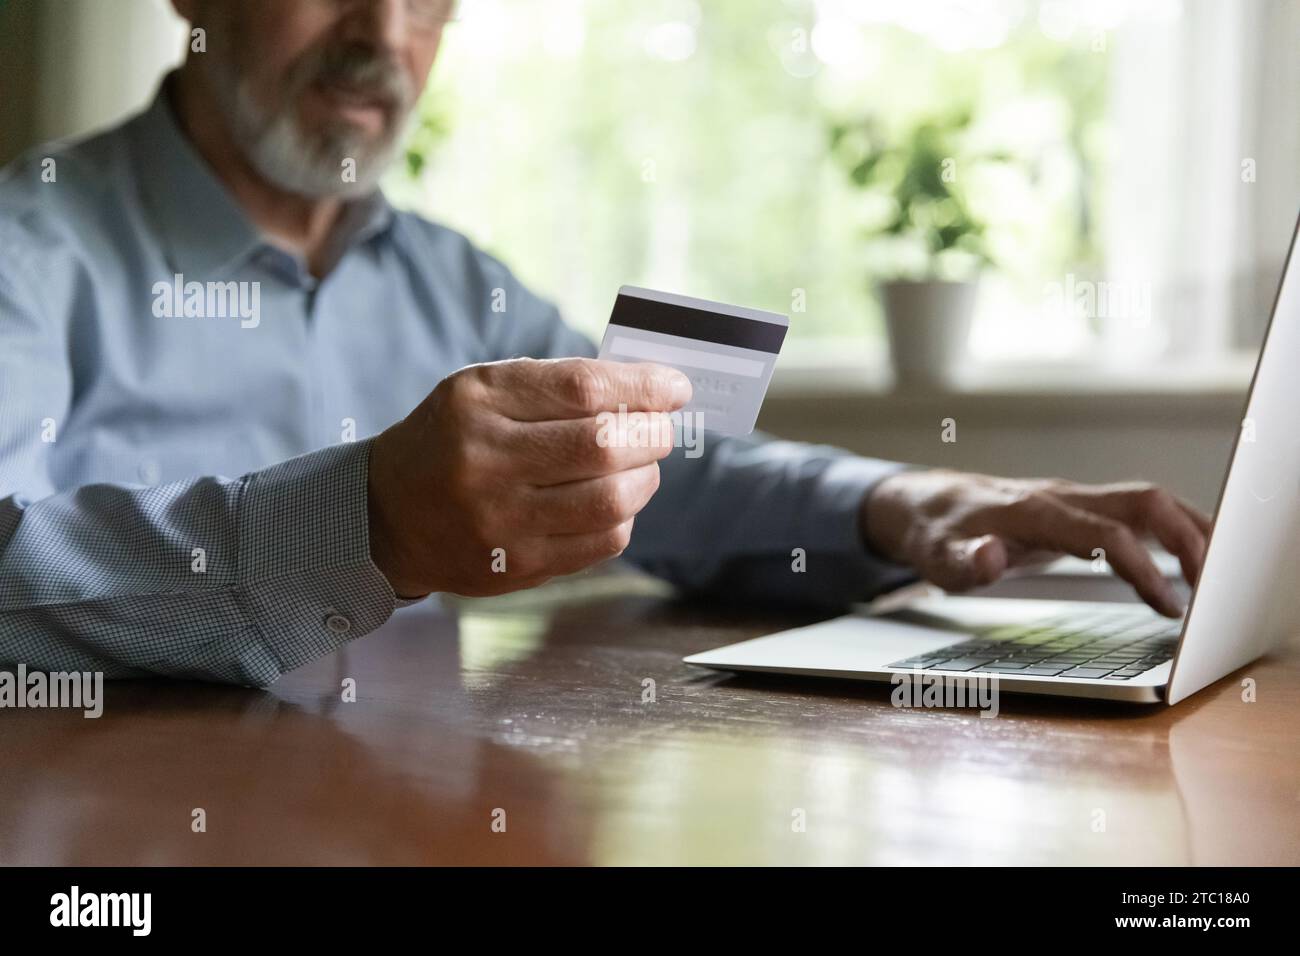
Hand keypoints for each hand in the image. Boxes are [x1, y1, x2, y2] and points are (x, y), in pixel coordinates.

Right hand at [367, 357, 690, 597]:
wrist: (388, 515)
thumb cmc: (453, 439)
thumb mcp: (485, 391)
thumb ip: (559, 385)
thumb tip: (650, 390)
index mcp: (479, 403)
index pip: (584, 388)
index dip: (644, 386)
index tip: (674, 388)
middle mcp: (485, 461)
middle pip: (605, 445)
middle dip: (652, 434)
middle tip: (659, 429)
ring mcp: (500, 521)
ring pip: (611, 500)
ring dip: (646, 478)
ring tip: (640, 465)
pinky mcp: (515, 567)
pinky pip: (601, 542)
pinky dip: (624, 516)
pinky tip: (612, 501)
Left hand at [862, 470, 1212, 616]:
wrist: (927, 504)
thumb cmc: (937, 534)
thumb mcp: (937, 557)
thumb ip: (963, 561)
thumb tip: (988, 558)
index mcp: (1034, 512)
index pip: (1106, 534)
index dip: (1144, 568)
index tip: (1171, 606)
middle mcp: (1063, 498)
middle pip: (1145, 503)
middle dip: (1189, 540)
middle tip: (1213, 591)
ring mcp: (1075, 499)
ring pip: (1150, 501)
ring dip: (1191, 532)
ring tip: (1217, 579)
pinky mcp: (1081, 508)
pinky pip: (1139, 511)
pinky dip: (1174, 530)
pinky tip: (1193, 559)